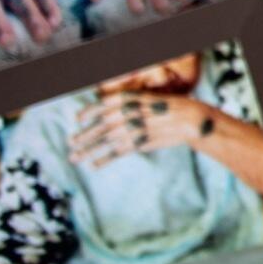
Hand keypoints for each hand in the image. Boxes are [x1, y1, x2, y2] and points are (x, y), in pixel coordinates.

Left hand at [69, 91, 219, 168]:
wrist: (192, 119)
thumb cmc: (173, 107)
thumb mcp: (150, 99)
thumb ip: (132, 106)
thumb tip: (111, 115)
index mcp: (132, 98)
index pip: (104, 104)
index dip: (89, 112)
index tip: (77, 119)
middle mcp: (131, 112)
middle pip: (101, 125)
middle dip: (83, 135)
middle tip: (70, 143)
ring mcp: (135, 128)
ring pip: (106, 140)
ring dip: (88, 149)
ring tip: (74, 157)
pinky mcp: (141, 142)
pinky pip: (119, 151)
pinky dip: (105, 159)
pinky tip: (94, 165)